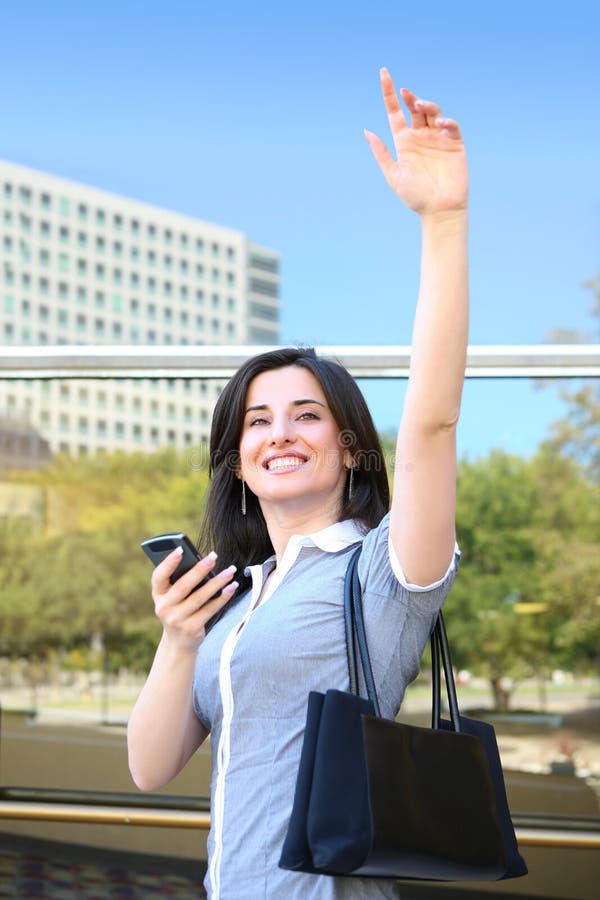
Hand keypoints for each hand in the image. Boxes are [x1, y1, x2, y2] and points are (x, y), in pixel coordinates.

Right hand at [151, 548, 237, 650]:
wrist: (178, 642)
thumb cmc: (179, 610)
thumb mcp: (173, 597)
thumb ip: (181, 581)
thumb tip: (202, 561)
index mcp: (158, 595)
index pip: (158, 577)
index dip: (168, 563)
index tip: (181, 549)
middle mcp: (164, 608)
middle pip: (183, 586)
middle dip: (199, 570)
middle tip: (213, 556)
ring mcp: (177, 620)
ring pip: (200, 597)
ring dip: (217, 582)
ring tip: (230, 570)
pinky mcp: (192, 628)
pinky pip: (210, 609)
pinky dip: (222, 597)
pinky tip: (232, 587)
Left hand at [365, 68, 467, 217]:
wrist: (438, 210)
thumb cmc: (415, 196)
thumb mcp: (393, 175)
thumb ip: (381, 153)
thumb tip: (366, 131)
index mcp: (404, 142)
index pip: (395, 113)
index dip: (389, 94)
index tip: (383, 73)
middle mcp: (420, 137)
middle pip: (415, 109)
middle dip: (410, 98)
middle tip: (406, 94)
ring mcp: (438, 138)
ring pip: (433, 112)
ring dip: (427, 105)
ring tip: (420, 106)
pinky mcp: (454, 143)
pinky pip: (450, 126)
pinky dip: (446, 121)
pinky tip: (439, 124)